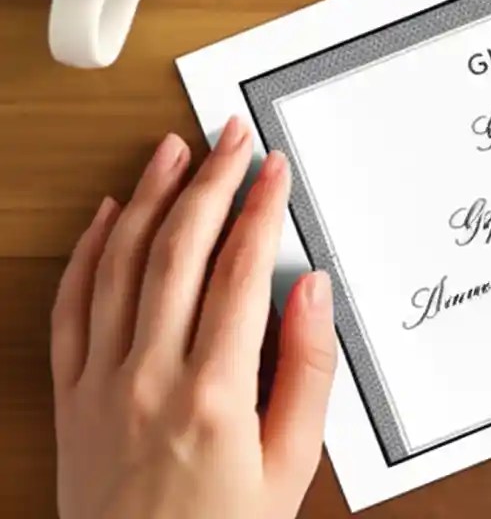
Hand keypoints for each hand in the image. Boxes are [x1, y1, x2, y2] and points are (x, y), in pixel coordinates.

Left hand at [50, 117, 336, 518]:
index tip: (275, 170)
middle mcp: (149, 377)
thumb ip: (308, 370)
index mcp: (214, 395)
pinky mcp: (69, 393)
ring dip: (146, 197)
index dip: (261, 209)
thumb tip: (312, 291)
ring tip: (171, 151)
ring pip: (118, 263)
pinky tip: (106, 215)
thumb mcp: (293, 463)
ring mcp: (100, 382)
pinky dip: (87, 251)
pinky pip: (71, 304)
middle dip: (208, 181)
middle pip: (177, 250)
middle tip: (229, 137)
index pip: (240, 272)